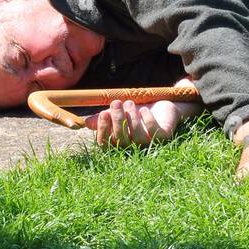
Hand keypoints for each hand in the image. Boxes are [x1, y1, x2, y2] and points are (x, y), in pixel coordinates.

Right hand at [86, 78, 201, 146]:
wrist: (163, 103)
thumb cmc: (138, 110)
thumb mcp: (119, 112)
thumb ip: (104, 117)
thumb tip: (85, 123)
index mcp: (120, 141)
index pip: (106, 143)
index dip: (103, 130)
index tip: (103, 113)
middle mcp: (133, 146)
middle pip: (120, 139)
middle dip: (117, 120)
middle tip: (116, 103)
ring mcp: (149, 143)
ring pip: (136, 136)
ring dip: (131, 118)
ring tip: (130, 102)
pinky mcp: (163, 136)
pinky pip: (153, 132)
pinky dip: (147, 120)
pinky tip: (144, 110)